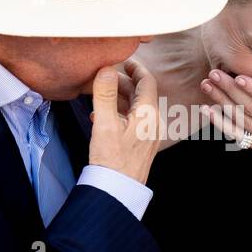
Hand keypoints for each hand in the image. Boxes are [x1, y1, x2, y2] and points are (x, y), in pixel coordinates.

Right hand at [88, 58, 160, 184]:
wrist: (117, 191)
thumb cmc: (112, 160)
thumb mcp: (104, 123)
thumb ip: (105, 94)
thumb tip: (106, 68)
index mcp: (148, 114)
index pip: (146, 81)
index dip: (135, 68)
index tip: (123, 60)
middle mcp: (153, 122)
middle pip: (140, 94)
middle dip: (122, 82)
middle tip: (105, 76)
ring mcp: (148, 134)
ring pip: (135, 107)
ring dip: (118, 98)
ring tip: (99, 94)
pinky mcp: (141, 144)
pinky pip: (132, 121)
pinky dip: (118, 113)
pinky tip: (101, 117)